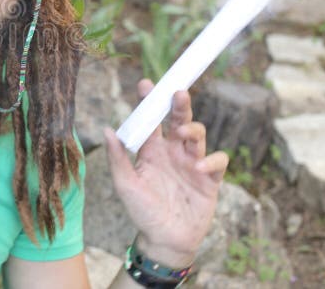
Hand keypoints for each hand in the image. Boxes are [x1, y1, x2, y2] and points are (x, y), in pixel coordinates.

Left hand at [103, 80, 228, 267]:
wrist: (164, 240)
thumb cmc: (142, 211)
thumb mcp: (125, 184)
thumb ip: (117, 158)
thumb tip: (106, 129)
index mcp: (151, 150)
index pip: (151, 120)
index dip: (149, 102)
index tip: (146, 84)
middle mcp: (172, 152)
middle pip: (179, 119)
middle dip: (179, 105)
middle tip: (177, 93)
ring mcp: (192, 164)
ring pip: (199, 135)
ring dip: (193, 130)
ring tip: (182, 135)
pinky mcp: (210, 180)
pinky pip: (218, 161)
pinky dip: (211, 160)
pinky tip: (198, 168)